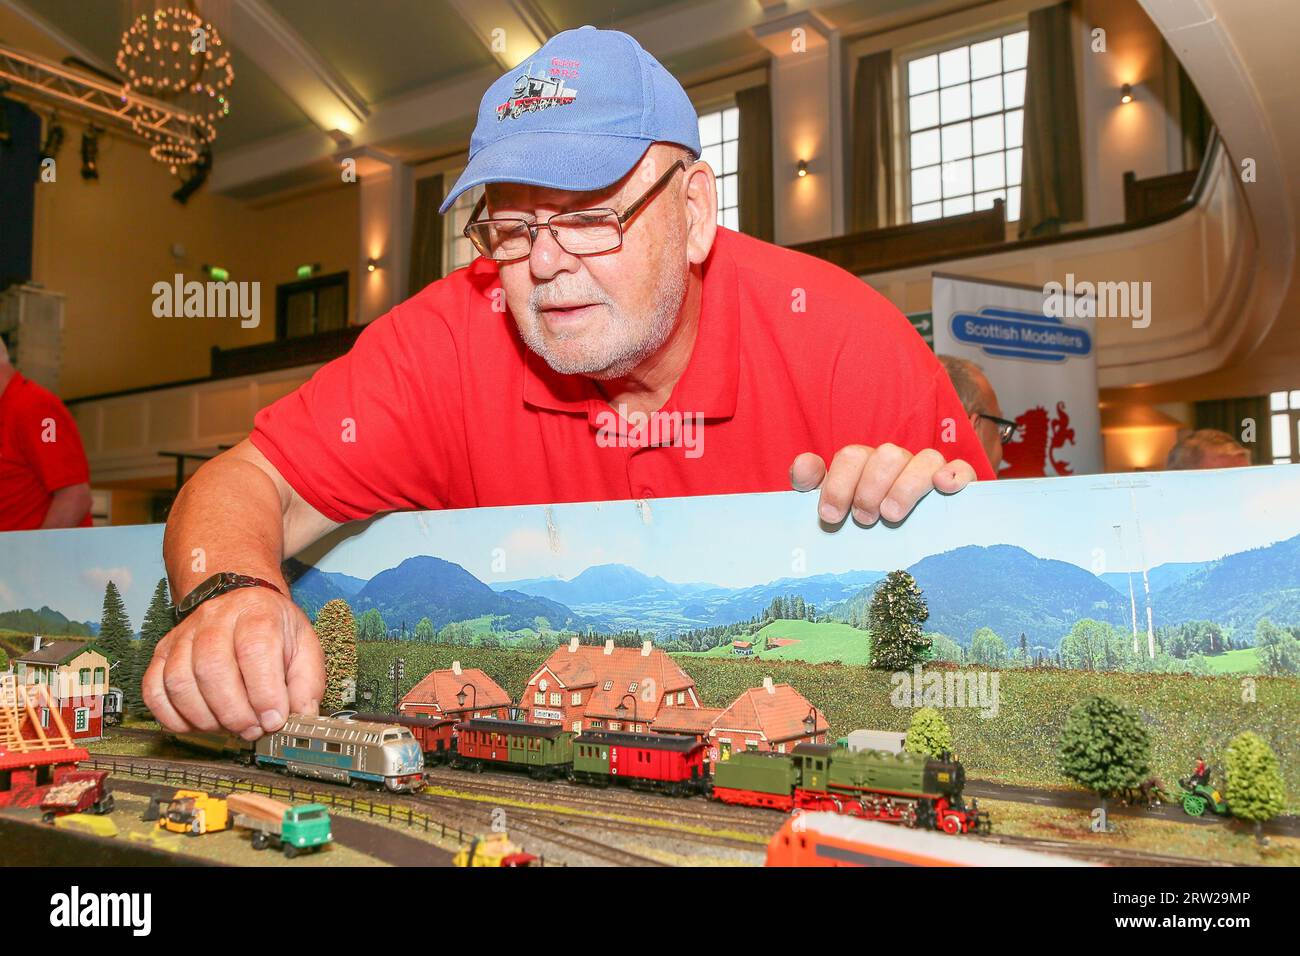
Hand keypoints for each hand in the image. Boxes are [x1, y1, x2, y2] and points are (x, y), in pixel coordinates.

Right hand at [142, 586, 323, 738]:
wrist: (243, 605)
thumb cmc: (274, 630)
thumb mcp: (305, 648)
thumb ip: (306, 683)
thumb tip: (300, 717)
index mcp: (257, 613)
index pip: (254, 649)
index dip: (264, 692)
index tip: (274, 720)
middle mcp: (215, 618)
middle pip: (212, 668)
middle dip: (234, 712)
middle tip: (253, 730)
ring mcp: (183, 635)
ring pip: (180, 682)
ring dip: (206, 718)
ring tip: (231, 727)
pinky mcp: (162, 653)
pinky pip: (154, 690)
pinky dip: (173, 717)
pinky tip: (200, 724)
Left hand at [790, 444, 976, 524]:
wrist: (902, 539)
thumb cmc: (862, 518)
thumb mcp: (834, 503)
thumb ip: (813, 483)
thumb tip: (802, 467)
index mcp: (865, 463)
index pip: (852, 457)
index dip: (838, 484)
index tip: (830, 516)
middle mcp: (896, 461)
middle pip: (886, 455)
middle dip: (870, 488)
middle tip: (863, 519)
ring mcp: (926, 469)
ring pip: (923, 458)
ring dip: (905, 487)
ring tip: (891, 515)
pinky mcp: (955, 481)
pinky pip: (962, 468)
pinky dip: (954, 473)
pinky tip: (944, 487)